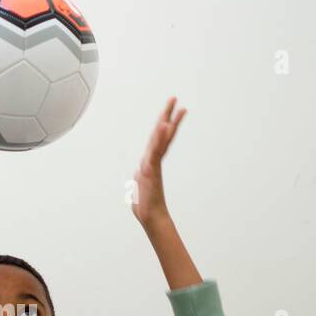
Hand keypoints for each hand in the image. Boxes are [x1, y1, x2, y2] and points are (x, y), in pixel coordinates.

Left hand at [132, 96, 185, 225]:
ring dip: (168, 122)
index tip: (169, 111)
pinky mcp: (152, 169)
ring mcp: (154, 164)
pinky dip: (160, 138)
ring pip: (162, 139)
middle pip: (163, 134)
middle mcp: (154, 160)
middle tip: (175, 99)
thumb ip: (140, 176)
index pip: (159, 138)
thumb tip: (139, 173)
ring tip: (177, 108)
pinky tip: (164, 126)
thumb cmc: (146, 204)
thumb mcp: (139, 185)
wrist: (150, 217)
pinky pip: (156, 151)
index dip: (163, 124)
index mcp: (151, 161)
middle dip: (168, 116)